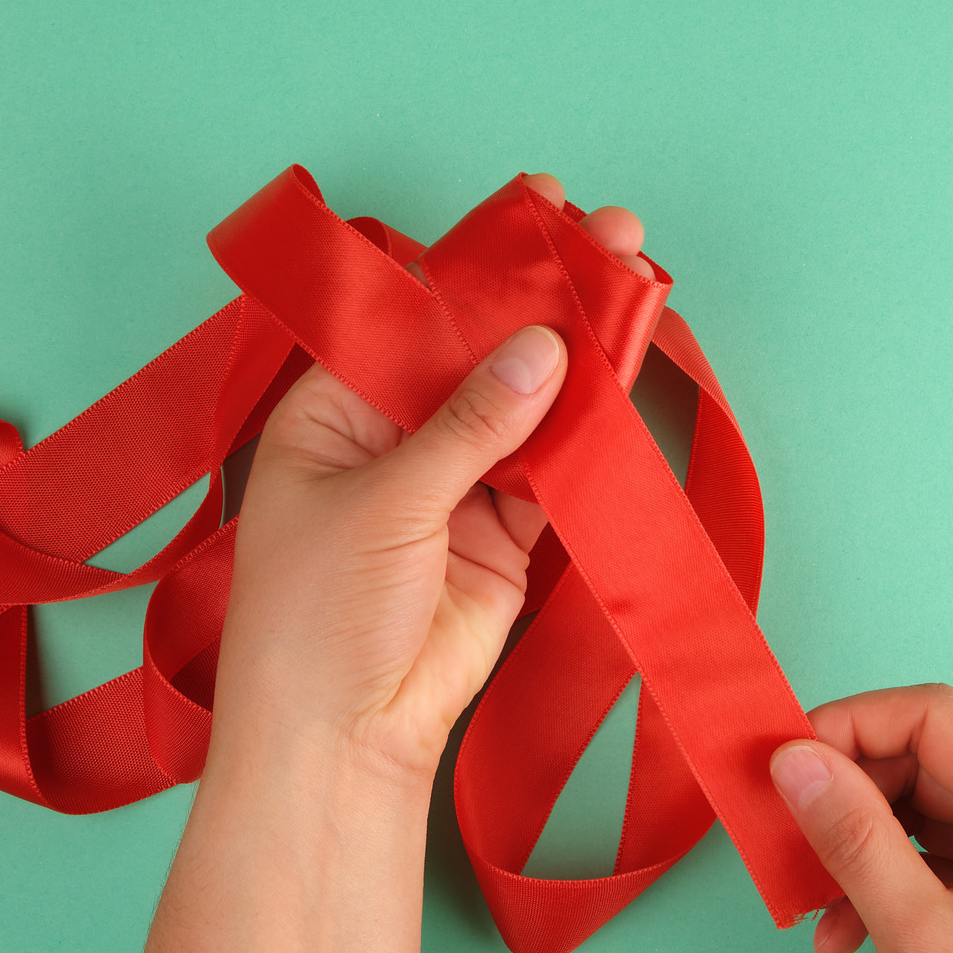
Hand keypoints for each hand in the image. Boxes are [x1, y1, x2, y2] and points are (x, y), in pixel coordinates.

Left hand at [121, 176, 648, 952]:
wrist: (344, 740)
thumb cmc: (317, 617)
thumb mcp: (383, 503)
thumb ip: (468, 426)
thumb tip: (541, 348)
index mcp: (333, 411)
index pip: (407, 320)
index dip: (469, 269)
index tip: (531, 212)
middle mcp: (392, 437)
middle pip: (474, 353)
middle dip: (537, 299)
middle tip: (604, 233)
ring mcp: (453, 485)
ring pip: (524, 405)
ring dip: (577, 356)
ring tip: (635, 284)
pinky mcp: (504, 535)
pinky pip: (554, 468)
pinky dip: (591, 431)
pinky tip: (628, 372)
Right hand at [771, 685, 952, 952]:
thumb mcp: (917, 932)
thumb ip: (851, 836)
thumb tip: (794, 760)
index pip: (932, 717)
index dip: (851, 724)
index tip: (787, 760)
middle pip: (922, 762)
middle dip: (847, 794)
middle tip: (787, 828)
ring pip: (920, 814)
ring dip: (856, 847)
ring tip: (813, 899)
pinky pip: (934, 862)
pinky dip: (880, 883)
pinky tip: (843, 931)